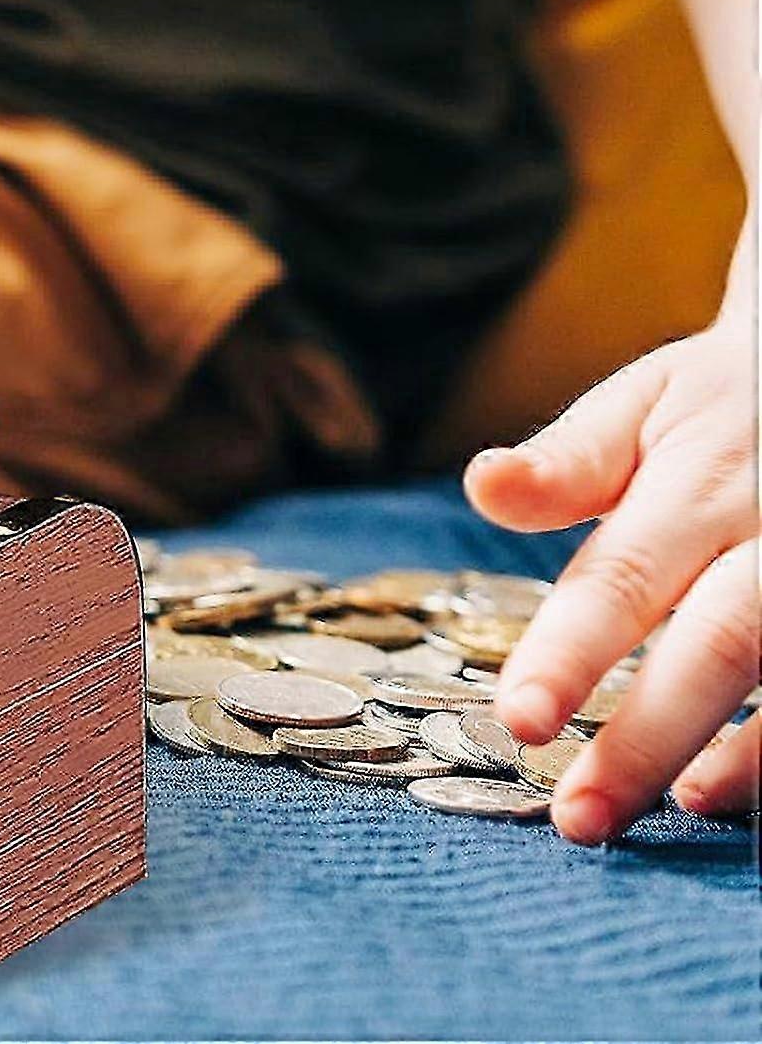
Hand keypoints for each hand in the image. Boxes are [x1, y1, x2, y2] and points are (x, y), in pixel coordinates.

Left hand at [464, 312, 757, 842]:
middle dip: (646, 739)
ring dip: (736, 759)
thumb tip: (482, 485)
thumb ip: (569, 458)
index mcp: (702, 479)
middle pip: (718, 646)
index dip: (571, 650)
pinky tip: (728, 793)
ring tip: (664, 811)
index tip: (517, 718)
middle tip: (575, 816)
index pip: (625, 575)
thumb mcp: (643, 401)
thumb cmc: (719, 400)